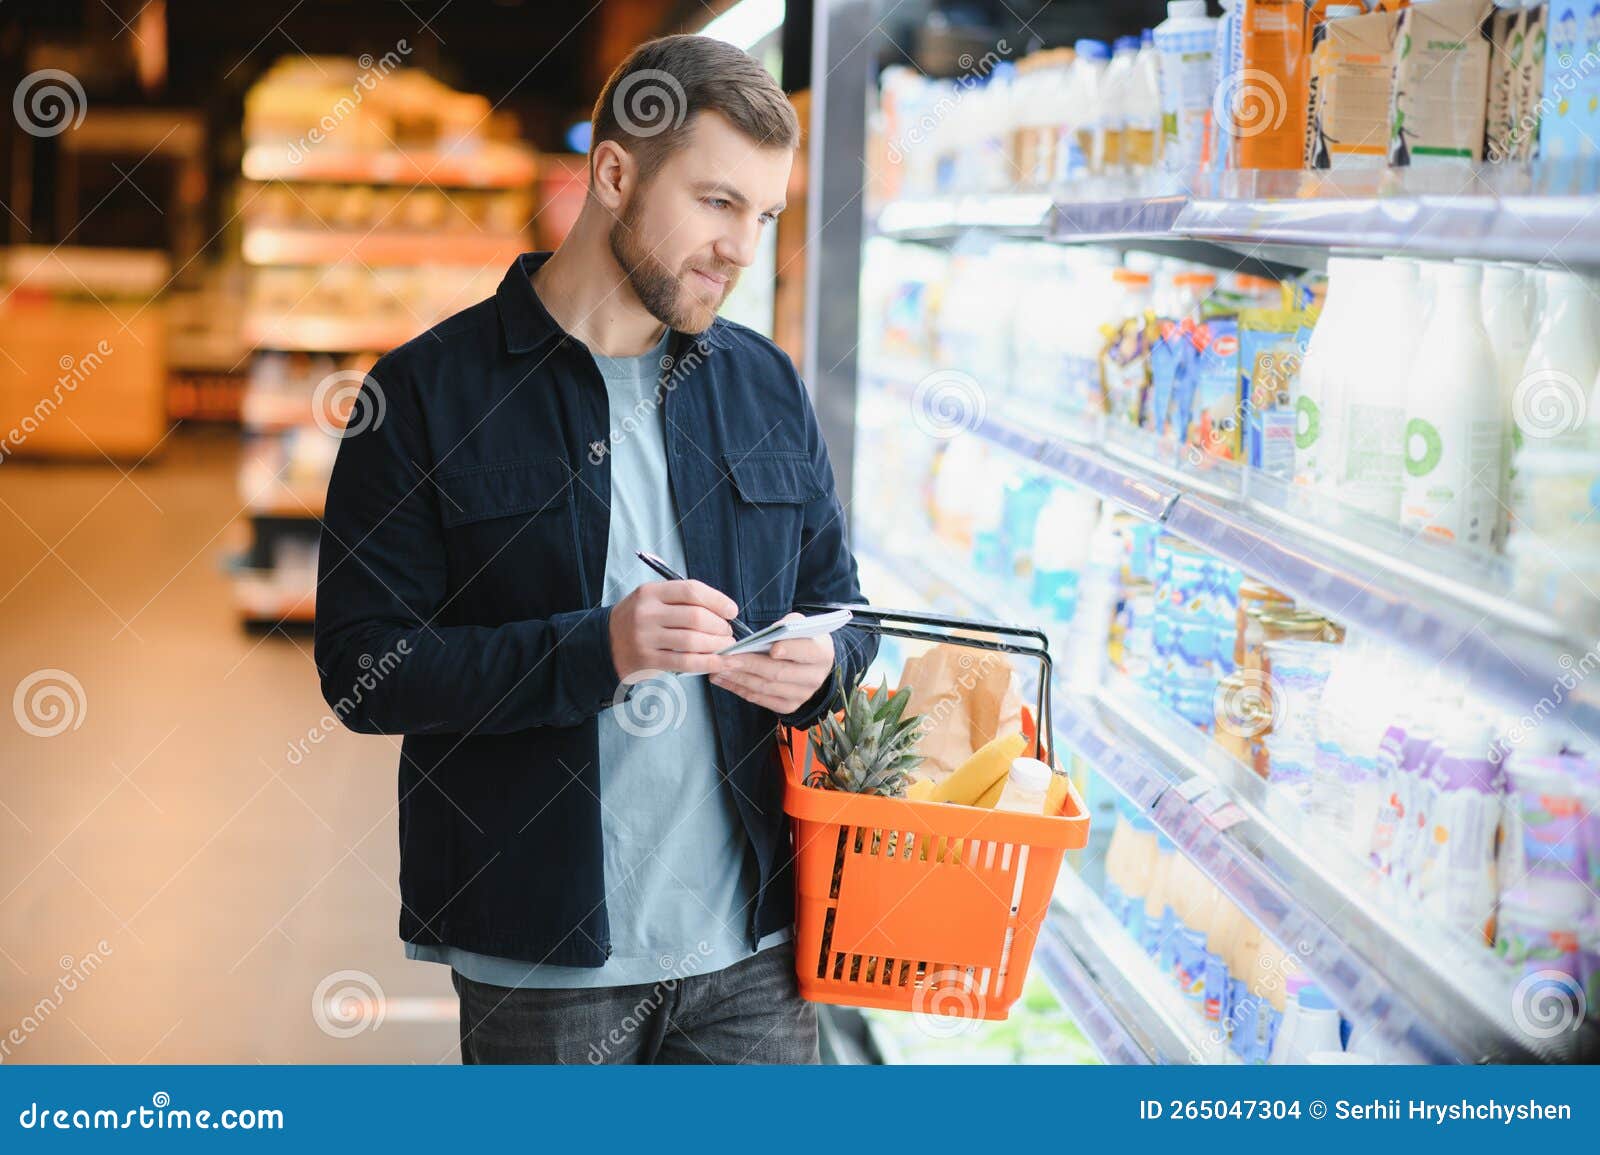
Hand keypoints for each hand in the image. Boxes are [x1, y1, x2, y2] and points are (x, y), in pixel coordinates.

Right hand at [609, 579, 736, 679]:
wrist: (605, 644)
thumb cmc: (639, 620)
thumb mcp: (653, 599)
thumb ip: (682, 601)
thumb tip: (722, 611)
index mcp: (651, 592)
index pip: (691, 591)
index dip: (717, 600)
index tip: (732, 610)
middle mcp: (646, 613)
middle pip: (695, 618)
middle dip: (719, 626)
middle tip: (728, 632)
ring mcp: (645, 638)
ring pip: (692, 642)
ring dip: (717, 645)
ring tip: (726, 646)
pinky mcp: (647, 660)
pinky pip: (685, 663)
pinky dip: (708, 663)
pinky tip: (719, 662)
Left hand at [710, 612, 835, 713]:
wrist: (811, 664)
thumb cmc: (801, 639)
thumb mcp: (801, 625)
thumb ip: (788, 625)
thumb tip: (769, 634)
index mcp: (821, 653)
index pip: (807, 651)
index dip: (790, 650)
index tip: (773, 648)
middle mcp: (814, 678)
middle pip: (778, 672)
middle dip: (749, 664)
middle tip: (725, 658)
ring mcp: (801, 695)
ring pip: (765, 688)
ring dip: (738, 679)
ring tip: (718, 669)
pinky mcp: (788, 706)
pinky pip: (760, 699)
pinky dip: (740, 689)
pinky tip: (724, 680)